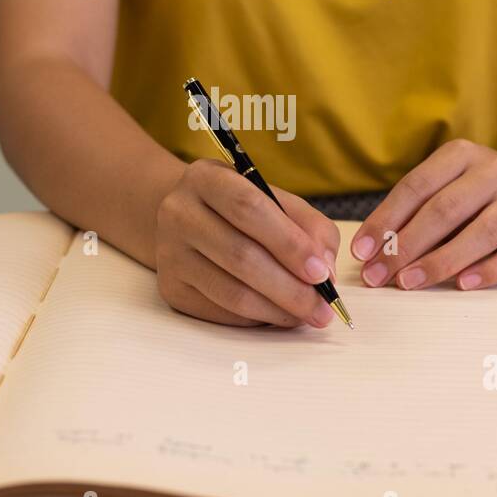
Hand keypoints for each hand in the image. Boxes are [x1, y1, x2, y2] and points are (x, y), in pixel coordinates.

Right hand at [154, 160, 341, 327]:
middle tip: (323, 308)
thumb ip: (309, 226)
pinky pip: (222, 312)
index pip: (248, 208)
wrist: (185, 220)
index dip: (289, 243)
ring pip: (232, 292)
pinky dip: (258, 318)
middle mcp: (179, 213)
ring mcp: (170, 254)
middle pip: (241, 256)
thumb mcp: (275, 199)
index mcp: (206, 178)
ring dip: (278, 310)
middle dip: (290, 288)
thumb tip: (326, 269)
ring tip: (308, 315)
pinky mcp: (171, 288)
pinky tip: (279, 314)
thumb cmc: (240, 210)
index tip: (321, 272)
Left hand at [350, 140, 496, 291]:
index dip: (386, 220)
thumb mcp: (448, 186)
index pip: (416, 186)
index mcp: (460, 155)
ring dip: (441, 260)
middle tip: (379, 274)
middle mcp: (493, 171)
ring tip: (410, 282)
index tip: (362, 251)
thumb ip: (414, 213)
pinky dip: (490, 270)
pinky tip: (463, 284)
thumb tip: (372, 252)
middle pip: (445, 209)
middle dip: (406, 245)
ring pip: (481, 231)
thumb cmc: (479, 194)